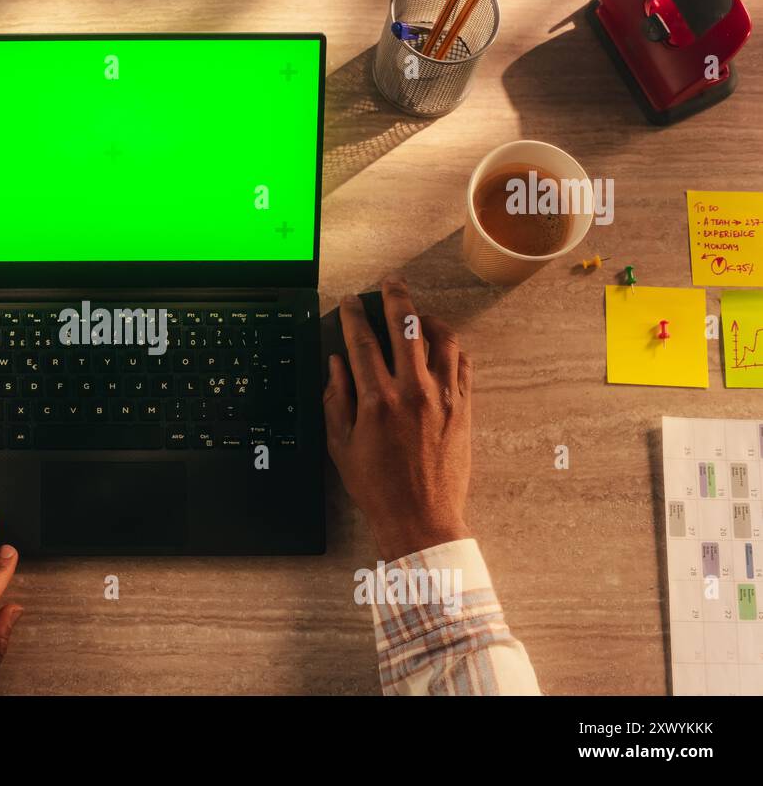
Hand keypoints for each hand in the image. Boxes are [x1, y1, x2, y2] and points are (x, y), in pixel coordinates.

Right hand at [322, 278, 472, 561]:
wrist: (421, 517)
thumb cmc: (377, 487)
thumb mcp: (340, 445)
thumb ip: (335, 399)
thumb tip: (335, 364)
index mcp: (377, 400)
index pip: (362, 342)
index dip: (353, 316)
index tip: (349, 301)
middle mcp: (413, 391)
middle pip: (404, 327)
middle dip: (395, 298)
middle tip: (390, 282)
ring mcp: (443, 397)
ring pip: (441, 339)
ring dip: (427, 319)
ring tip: (418, 313)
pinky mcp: (464, 408)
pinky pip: (463, 364)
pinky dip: (452, 347)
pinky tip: (441, 344)